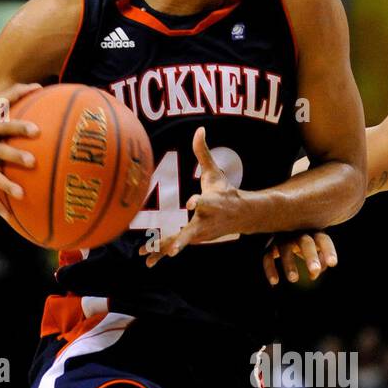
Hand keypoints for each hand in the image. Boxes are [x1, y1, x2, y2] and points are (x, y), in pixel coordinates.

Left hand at [146, 127, 244, 266]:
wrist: (241, 216)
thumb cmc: (224, 192)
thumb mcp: (215, 172)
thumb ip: (203, 153)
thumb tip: (200, 128)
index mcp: (212, 203)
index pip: (205, 202)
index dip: (198, 202)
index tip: (192, 202)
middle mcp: (205, 221)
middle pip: (192, 231)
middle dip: (182, 240)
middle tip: (173, 251)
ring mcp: (199, 233)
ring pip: (179, 242)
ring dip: (163, 250)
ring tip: (147, 258)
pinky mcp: (193, 239)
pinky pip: (174, 246)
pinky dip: (161, 253)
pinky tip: (146, 259)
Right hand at [262, 232, 337, 285]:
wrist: (283, 227)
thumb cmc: (307, 242)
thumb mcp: (315, 249)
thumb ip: (320, 261)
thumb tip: (313, 274)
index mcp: (313, 232)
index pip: (323, 240)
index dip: (328, 250)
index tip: (333, 264)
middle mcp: (297, 232)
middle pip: (305, 242)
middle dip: (310, 256)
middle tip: (315, 270)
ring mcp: (282, 237)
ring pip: (285, 248)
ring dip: (289, 263)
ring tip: (294, 279)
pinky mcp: (269, 245)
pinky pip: (267, 256)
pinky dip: (270, 268)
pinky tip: (274, 282)